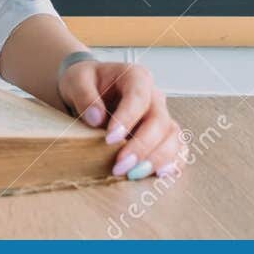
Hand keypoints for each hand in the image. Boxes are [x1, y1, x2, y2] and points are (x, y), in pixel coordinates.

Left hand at [58, 59, 183, 180]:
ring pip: (173, 138)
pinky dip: (171, 164)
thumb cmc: (87, 82)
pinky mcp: (163, 136)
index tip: (109, 139)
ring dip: (157, 159)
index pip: (139, 97)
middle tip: (120, 166)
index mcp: (136, 77)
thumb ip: (84, 96)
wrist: (90, 89)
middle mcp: (154, 97)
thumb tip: (96, 119)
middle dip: (142, 147)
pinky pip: (177, 150)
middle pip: (160, 122)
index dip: (127, 119)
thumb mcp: (76, 81)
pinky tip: (157, 176)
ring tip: (134, 174)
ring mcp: (162, 117)